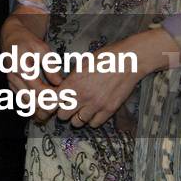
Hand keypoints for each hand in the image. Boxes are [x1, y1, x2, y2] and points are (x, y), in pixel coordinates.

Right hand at [0, 15, 61, 122]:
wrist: (11, 36)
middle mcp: (14, 79)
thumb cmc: (27, 40)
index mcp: (22, 70)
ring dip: (41, 110)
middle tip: (62, 105)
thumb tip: (59, 83)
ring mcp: (11, 83)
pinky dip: (34, 106)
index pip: (40, 92)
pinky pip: (22, 101)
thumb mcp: (42, 48)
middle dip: (48, 107)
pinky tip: (44, 106)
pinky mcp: (11, 85)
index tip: (65, 97)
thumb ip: (50, 66)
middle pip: (33, 103)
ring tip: (55, 108)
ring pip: (27, 105)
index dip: (53, 97)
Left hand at [56, 29, 173, 128]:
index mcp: (73, 82)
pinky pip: (94, 123)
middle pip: (62, 115)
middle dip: (63, 111)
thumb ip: (71, 77)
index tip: (56, 101)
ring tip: (80, 111)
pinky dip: (91, 120)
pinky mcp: (109, 110)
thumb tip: (64, 86)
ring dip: (76, 117)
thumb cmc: (105, 57)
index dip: (53, 101)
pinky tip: (92, 113)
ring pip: (77, 122)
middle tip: (67, 107)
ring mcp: (96, 104)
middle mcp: (82, 95)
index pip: (54, 100)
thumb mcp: (82, 62)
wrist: (128, 61)